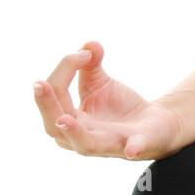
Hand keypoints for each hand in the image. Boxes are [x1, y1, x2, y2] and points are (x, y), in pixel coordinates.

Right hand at [34, 41, 184, 160]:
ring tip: (64, 119)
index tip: (85, 53)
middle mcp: (83, 137)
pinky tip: (132, 150)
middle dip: (47, 105)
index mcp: (71, 120)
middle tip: (40, 85)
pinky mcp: (137, 145)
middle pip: (55, 126)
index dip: (64, 70)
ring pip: (85, 145)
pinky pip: (132, 149)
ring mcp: (109, 144)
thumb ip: (90, 64)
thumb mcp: (100, 83)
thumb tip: (89, 44)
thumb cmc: (119, 106)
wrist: (153, 123)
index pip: (56, 96)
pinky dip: (132, 148)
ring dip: (74, 132)